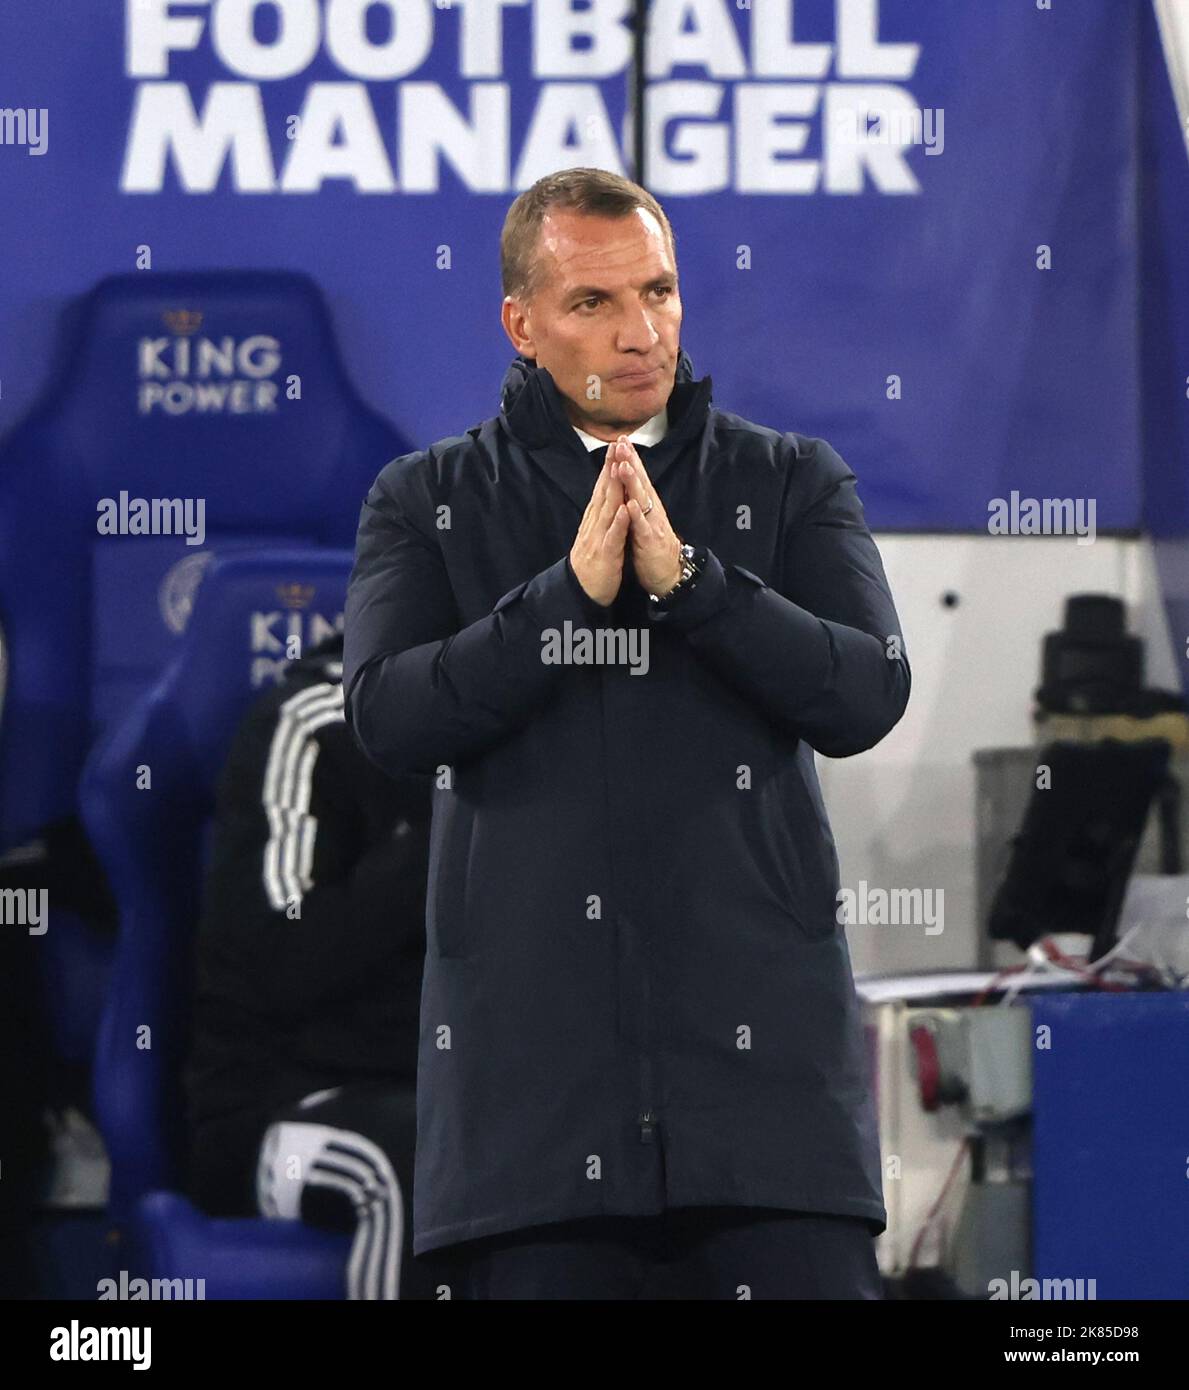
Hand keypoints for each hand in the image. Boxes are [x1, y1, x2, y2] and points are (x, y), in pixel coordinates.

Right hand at [569, 447, 629, 606]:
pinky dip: (619, 522)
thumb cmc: (592, 568)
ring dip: (613, 488)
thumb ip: (600, 520)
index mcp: (593, 522)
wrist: (580, 595)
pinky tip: (624, 508)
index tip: (614, 449)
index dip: (607, 469)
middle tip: (616, 446)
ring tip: (619, 467)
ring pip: (607, 510)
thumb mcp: (596, 538)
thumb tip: (606, 501)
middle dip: (609, 469)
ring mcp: (598, 539)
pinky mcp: (605, 555)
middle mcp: (593, 526)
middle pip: (602, 493)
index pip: (601, 491)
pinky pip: (613, 537)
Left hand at [611, 439, 682, 595]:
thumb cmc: (652, 547)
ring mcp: (652, 524)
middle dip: (631, 462)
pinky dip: (637, 515)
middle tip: (622, 443)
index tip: (620, 440)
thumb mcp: (643, 520)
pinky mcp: (650, 541)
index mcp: (647, 506)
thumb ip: (637, 502)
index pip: (637, 478)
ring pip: (642, 500)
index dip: (630, 459)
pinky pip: (642, 526)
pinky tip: (630, 503)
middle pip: (640, 482)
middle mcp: (651, 510)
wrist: (669, 573)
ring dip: (633, 483)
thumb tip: (628, 484)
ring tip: (624, 465)